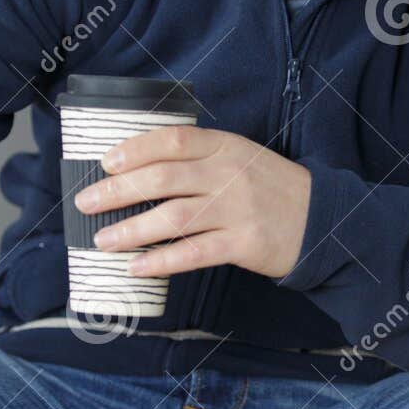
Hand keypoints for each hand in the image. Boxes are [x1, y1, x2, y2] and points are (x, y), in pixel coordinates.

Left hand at [73, 127, 311, 281]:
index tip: (104, 164)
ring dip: (130, 229)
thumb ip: (199, 159)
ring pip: (172, 216)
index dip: (133, 150)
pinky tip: (136, 267)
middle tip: (86, 204)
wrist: (322, 218)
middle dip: (116, 192)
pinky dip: (160, 261)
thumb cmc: (270, 188)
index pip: (170, 141)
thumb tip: (140, 170)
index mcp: (224, 146)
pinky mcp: (244, 243)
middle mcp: (228, 173)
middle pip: (162, 178)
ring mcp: (236, 208)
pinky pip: (193, 252)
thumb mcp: (239, 158)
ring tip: (103, 240)